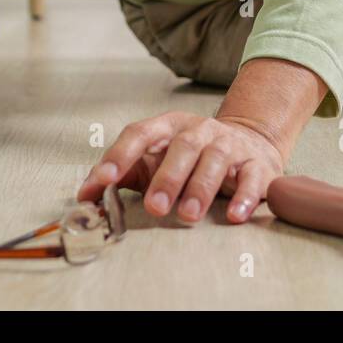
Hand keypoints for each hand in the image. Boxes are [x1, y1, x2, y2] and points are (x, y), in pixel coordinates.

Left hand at [76, 111, 285, 223]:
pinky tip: (234, 215)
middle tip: (154, 207)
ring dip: (200, 188)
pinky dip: (244, 196)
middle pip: (183, 147)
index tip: (103, 180)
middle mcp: (199, 130)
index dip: (120, 155)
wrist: (250, 141)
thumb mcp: (156, 159)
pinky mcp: (256, 163)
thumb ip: (123, 174)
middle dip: (167, 178)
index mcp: (168, 126)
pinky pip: (251, 177)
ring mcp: (229, 144)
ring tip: (188, 215)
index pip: (140, 133)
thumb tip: (85, 195)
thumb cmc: (191, 157)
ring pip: (215, 160)